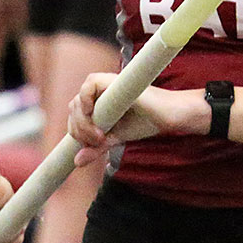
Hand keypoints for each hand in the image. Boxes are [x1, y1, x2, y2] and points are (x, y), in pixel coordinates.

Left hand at [68, 73, 202, 167]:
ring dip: (84, 122)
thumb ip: (96, 148)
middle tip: (97, 142)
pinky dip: (86, 99)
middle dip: (80, 129)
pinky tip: (95, 115)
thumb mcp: (115, 138)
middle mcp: (101, 90)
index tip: (91, 145)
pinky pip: (90, 83)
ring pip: (79, 99)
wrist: (168, 117)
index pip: (75, 113)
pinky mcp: (115, 80)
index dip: (76, 130)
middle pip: (74, 107)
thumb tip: (77, 162)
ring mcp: (107, 84)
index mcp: (99, 101)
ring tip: (101, 136)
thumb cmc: (145, 123)